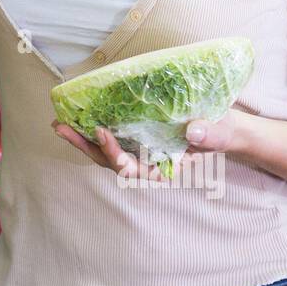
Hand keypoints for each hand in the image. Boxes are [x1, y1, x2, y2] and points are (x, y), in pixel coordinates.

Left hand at [53, 108, 247, 180]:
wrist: (226, 127)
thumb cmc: (225, 132)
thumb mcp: (223, 133)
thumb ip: (212, 135)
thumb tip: (194, 132)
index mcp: (166, 168)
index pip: (135, 170)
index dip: (115, 154)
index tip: (102, 132)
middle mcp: (149, 162)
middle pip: (112, 160)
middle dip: (85, 146)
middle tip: (60, 128)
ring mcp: (142, 150)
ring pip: (106, 150)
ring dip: (82, 138)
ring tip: (59, 123)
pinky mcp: (139, 135)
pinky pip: (112, 135)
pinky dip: (94, 128)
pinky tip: (77, 115)